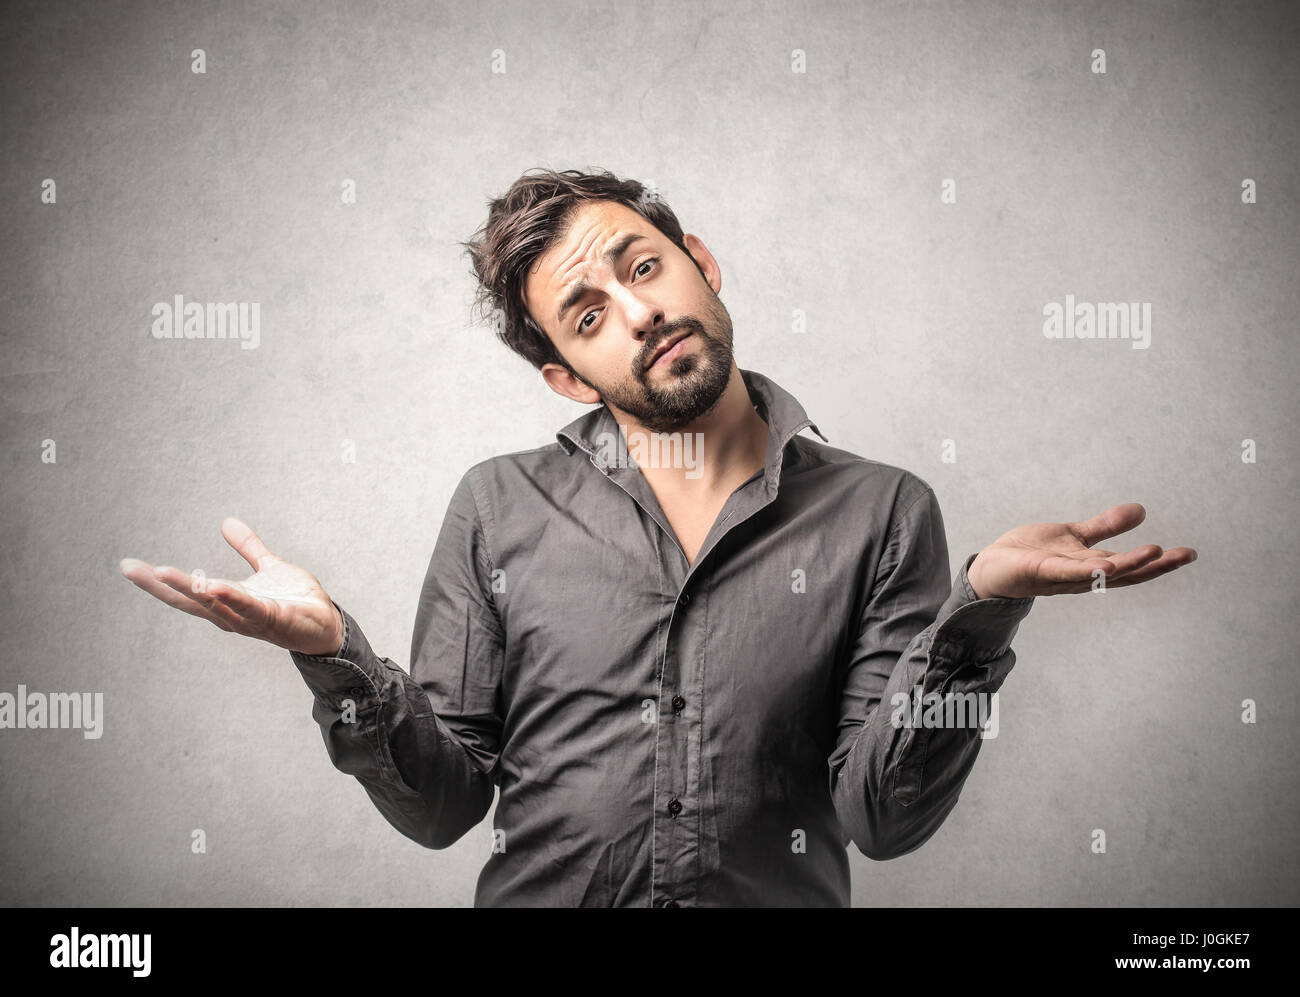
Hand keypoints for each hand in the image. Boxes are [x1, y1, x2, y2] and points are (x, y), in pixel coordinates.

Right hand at [120, 517, 344, 655]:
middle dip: (159, 585)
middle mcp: (232, 614)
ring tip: (162, 572)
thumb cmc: (295, 601)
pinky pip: (249, 608)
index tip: (128, 565)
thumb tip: (226, 522)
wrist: (327, 624)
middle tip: (129, 568)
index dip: (157, 580)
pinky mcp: (273, 619)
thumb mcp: (269, 567)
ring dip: (189, 589)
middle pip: (189, 600)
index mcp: (227, 601)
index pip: (185, 591)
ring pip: (214, 604)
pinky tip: (213, 587)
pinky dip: (231, 598)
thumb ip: (248, 547)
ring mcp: (250, 619)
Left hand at [967, 502, 1195, 598]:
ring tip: (1156, 553)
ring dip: (1128, 565)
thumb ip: (1106, 526)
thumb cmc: (1033, 553)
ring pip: (1100, 573)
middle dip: (1155, 565)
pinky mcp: (1039, 571)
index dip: (1160, 562)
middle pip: (1124, 574)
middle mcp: (1082, 576)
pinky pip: (1065, 572)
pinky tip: (1106, 566)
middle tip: (1184, 555)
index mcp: (1092, 566)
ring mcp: (1062, 576)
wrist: (993, 565)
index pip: (1132, 566)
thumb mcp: (1075, 535)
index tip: (1189, 553)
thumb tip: (1141, 510)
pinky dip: (1086, 570)